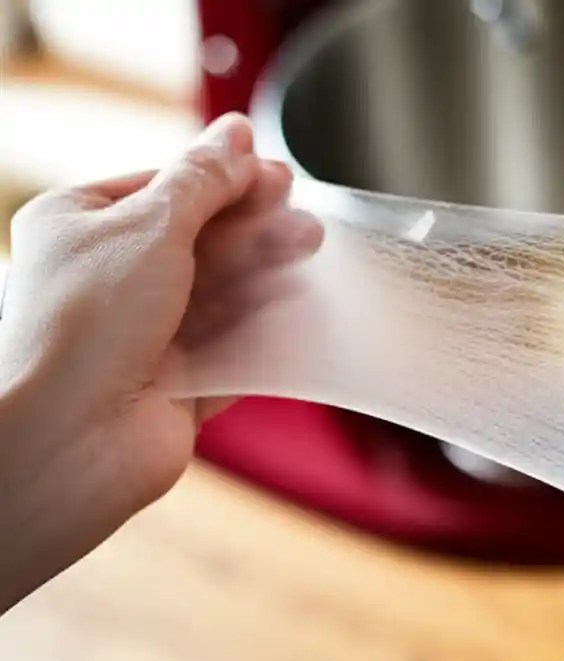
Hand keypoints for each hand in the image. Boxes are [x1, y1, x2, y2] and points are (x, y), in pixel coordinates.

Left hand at [0, 114, 321, 609]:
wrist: (71, 438)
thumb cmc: (87, 323)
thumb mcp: (153, 225)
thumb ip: (203, 179)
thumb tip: (237, 134)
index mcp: (80, 227)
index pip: (163, 188)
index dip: (222, 179)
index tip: (277, 175)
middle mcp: (107, 280)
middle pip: (197, 240)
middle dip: (252, 225)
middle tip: (304, 216)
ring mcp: (142, 335)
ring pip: (219, 292)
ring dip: (264, 270)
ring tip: (309, 249)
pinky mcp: (177, 384)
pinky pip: (231, 348)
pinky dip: (263, 328)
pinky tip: (297, 309)